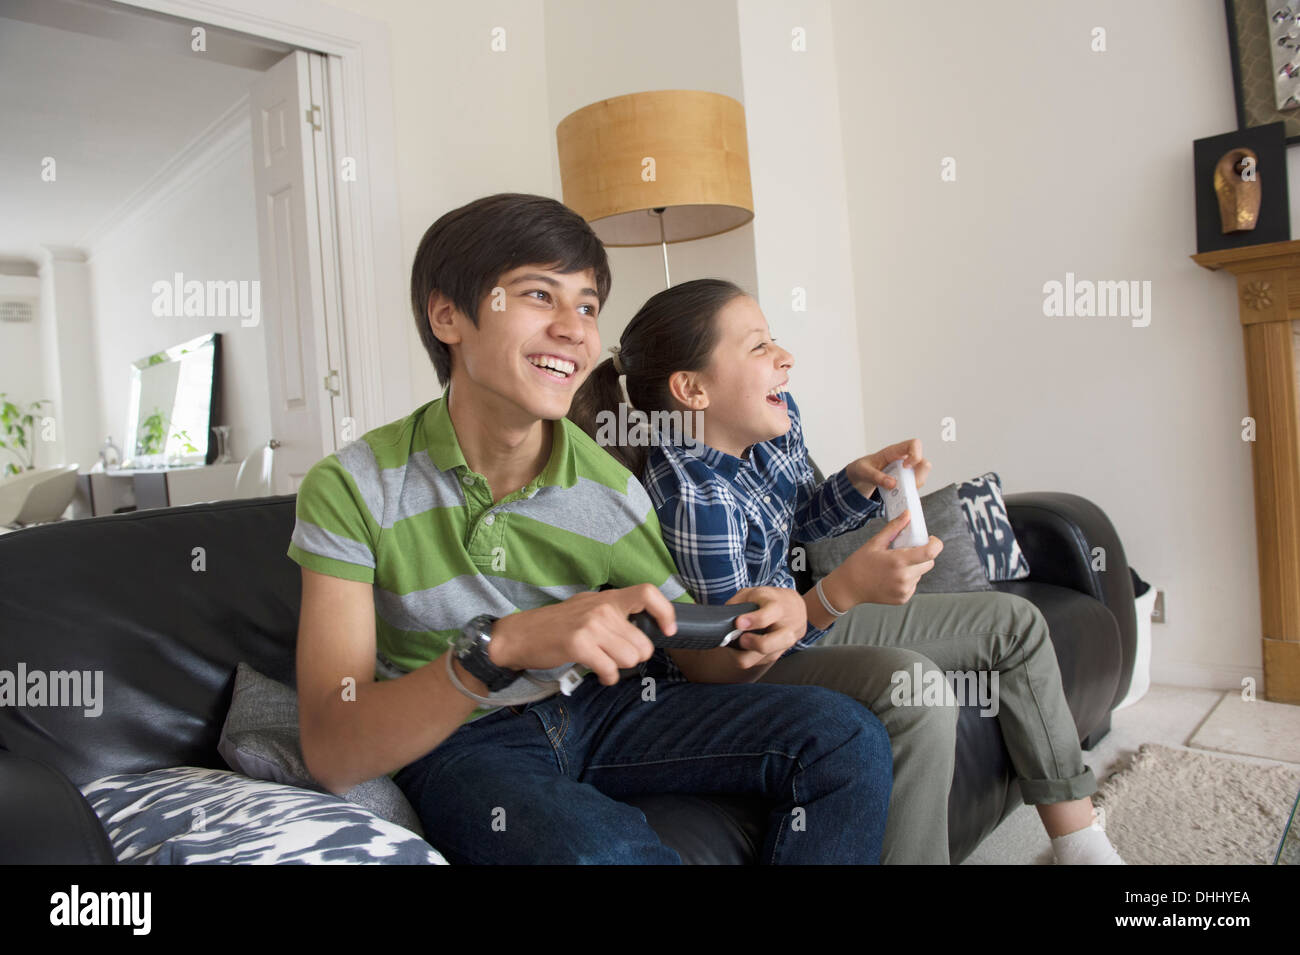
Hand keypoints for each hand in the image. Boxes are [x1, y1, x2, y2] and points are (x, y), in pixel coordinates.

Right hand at [488, 585, 670, 685]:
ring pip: (630, 659)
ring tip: (604, 663)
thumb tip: (647, 627)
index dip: (665, 612)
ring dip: (619, 668)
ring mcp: (591, 626)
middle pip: (643, 644)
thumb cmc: (557, 626)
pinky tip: (599, 674)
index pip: (648, 593)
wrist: (520, 635)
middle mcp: (602, 608)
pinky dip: (607, 678)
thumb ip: (615, 614)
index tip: (668, 630)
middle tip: (616, 657)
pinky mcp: (579, 644)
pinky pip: (610, 670)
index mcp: (608, 598)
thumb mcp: (588, 608)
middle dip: (633, 658)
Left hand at [724, 586, 806, 668]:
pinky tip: (743, 646)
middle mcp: (785, 628)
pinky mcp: (777, 655)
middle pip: (769, 644)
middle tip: (742, 638)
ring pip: (763, 658)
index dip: (752, 621)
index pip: (767, 616)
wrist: (794, 608)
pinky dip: (747, 656)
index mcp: (777, 607)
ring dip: (746, 654)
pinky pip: (759, 662)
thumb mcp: (755, 592)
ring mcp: (783, 644)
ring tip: (738, 643)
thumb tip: (724, 618)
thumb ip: (738, 602)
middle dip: (752, 644)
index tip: (739, 622)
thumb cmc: (769, 600)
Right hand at [824, 511, 942, 605]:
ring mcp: (904, 590)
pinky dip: (908, 578)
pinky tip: (892, 576)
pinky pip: (913, 584)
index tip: (930, 540)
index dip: (935, 544)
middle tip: (907, 552)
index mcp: (898, 561)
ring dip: (914, 567)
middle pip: (929, 563)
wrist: (848, 587)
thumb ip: (894, 528)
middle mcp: (904, 578)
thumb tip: (908, 515)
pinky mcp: (903, 598)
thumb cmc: (860, 563)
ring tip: (894, 566)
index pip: (930, 552)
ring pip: (920, 574)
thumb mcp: (875, 543)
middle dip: (923, 555)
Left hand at [848, 439, 931, 496]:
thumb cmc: (862, 468)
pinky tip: (898, 494)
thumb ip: (876, 477)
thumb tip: (892, 484)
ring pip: (921, 476)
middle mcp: (903, 459)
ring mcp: (907, 470)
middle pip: (923, 463)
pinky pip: (915, 485)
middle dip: (918, 476)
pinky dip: (910, 491)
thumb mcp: (864, 472)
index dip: (915, 455)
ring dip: (914, 485)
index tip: (905, 467)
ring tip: (899, 491)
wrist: (859, 476)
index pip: (914, 444)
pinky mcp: (905, 480)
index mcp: (893, 452)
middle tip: (904, 485)